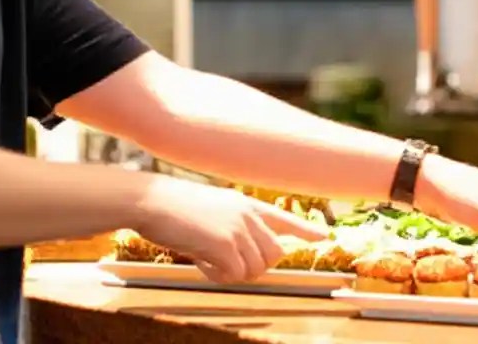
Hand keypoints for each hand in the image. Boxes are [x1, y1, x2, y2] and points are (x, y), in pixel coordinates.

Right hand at [136, 175, 329, 283]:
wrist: (153, 201)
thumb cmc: (175, 207)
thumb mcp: (213, 208)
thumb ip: (234, 225)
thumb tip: (243, 255)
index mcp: (246, 204)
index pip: (284, 218)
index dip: (304, 230)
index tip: (324, 236)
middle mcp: (248, 216)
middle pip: (274, 254)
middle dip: (255, 266)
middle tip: (226, 262)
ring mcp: (239, 229)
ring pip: (256, 268)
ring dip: (232, 272)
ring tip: (207, 258)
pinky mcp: (225, 244)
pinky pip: (234, 275)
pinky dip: (217, 276)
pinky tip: (200, 262)